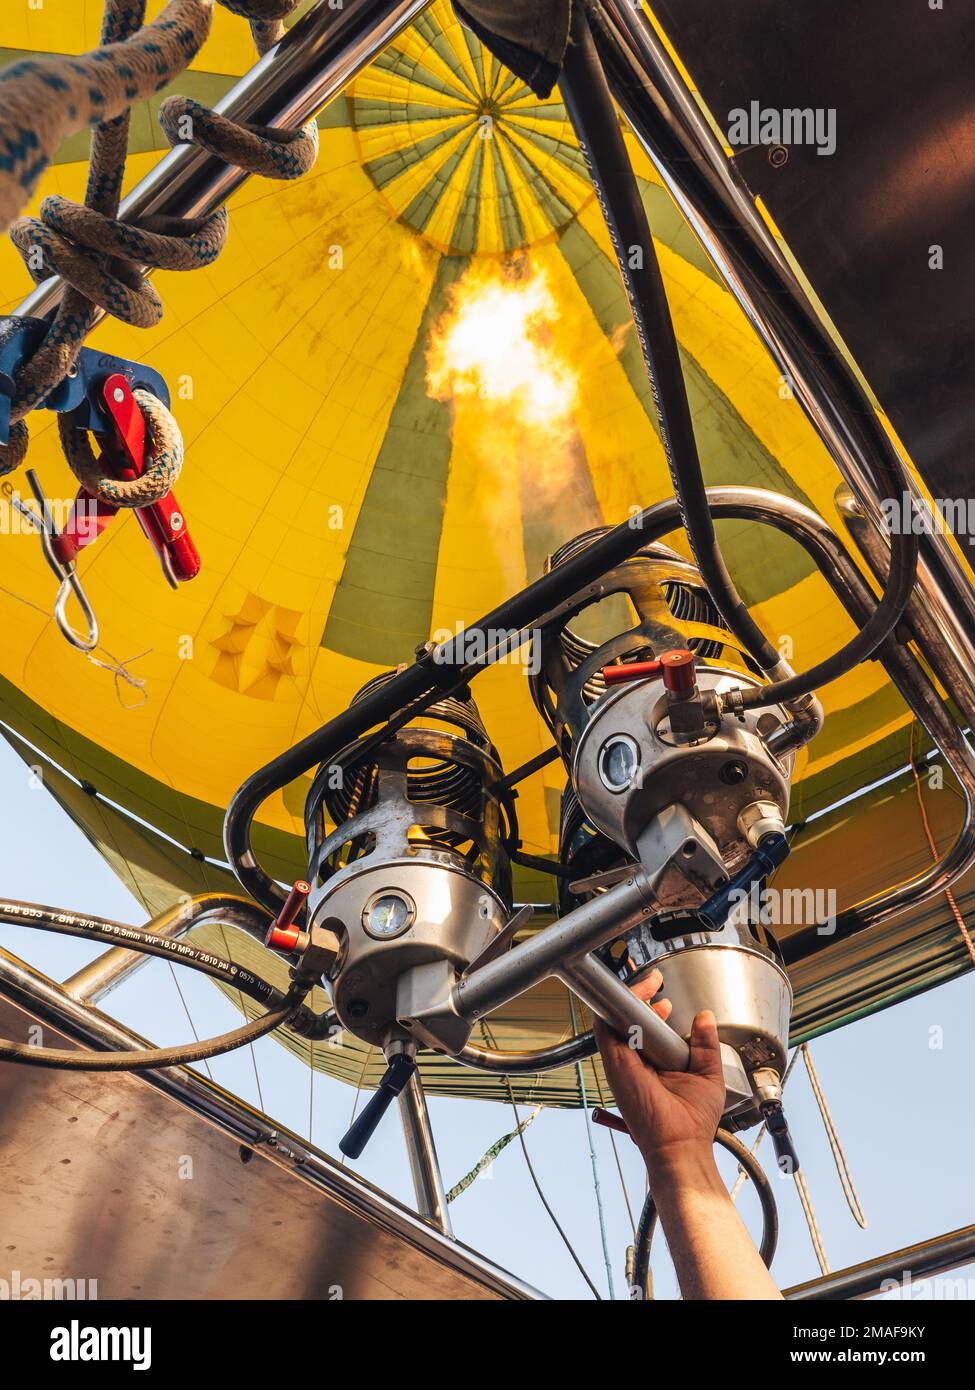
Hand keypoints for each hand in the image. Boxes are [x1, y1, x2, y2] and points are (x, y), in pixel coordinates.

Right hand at [593, 968, 724, 1172]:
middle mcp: (633, 1062)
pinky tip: (637, 998)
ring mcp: (622, 1062)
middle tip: (656, 985)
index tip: (666, 1001)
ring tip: (649, 987)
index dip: (650, 1009)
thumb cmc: (693, 1122)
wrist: (681, 1145)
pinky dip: (616, 1009)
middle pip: (625, 1019)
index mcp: (650, 1065)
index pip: (641, 1029)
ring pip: (614, 1018)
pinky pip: (606, 1028)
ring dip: (631, 998)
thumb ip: (705, 1045)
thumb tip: (705, 1018)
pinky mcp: (616, 1063)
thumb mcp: (707, 1074)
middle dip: (639, 996)